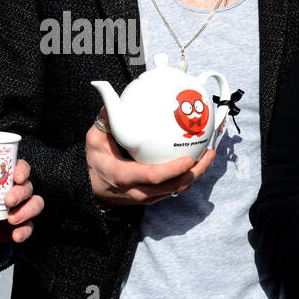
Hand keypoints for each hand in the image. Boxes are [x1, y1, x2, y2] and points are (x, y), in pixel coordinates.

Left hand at [0, 158, 42, 244]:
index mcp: (7, 178)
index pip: (21, 168)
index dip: (22, 170)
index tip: (16, 175)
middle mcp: (18, 190)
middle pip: (28, 186)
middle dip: (21, 192)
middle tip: (8, 200)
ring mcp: (23, 207)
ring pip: (36, 203)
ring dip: (27, 210)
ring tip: (11, 219)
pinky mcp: (23, 224)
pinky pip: (30, 226)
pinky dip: (25, 231)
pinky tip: (16, 235)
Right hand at [86, 107, 213, 205]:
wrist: (89, 190)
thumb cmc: (94, 163)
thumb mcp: (94, 140)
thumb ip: (106, 120)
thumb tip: (115, 99)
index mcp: (125, 176)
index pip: (155, 176)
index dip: (175, 169)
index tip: (190, 158)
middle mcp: (139, 191)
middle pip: (174, 186)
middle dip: (196, 172)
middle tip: (209, 154)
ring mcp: (147, 197)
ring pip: (177, 189)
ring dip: (195, 174)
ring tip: (207, 156)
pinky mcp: (151, 198)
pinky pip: (173, 189)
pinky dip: (186, 176)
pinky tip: (194, 162)